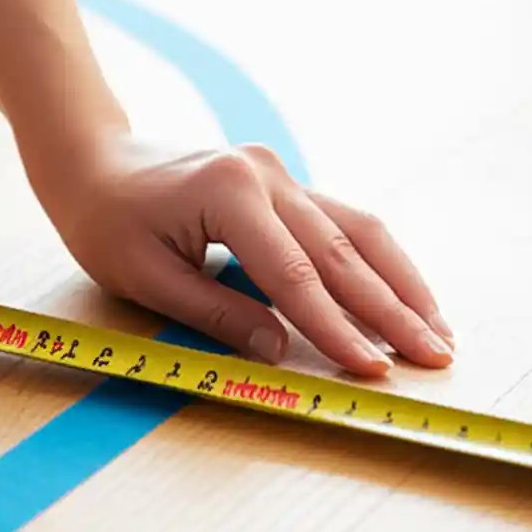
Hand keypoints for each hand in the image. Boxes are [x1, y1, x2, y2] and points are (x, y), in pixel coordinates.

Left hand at [47, 136, 454, 376]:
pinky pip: (342, 223)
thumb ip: (217, 315)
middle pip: (344, 253)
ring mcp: (280, 174)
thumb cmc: (106, 222)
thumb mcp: (145, 279)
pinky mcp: (283, 183)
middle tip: (436, 356)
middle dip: (393, 310)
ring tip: (438, 329)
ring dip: (401, 282)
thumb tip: (283, 353)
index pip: (297, 277)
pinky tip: (401, 293)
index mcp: (230, 194)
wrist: (93, 161)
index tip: (374, 370)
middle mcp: (267, 176)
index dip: (338, 329)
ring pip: (359, 230)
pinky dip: (376, 261)